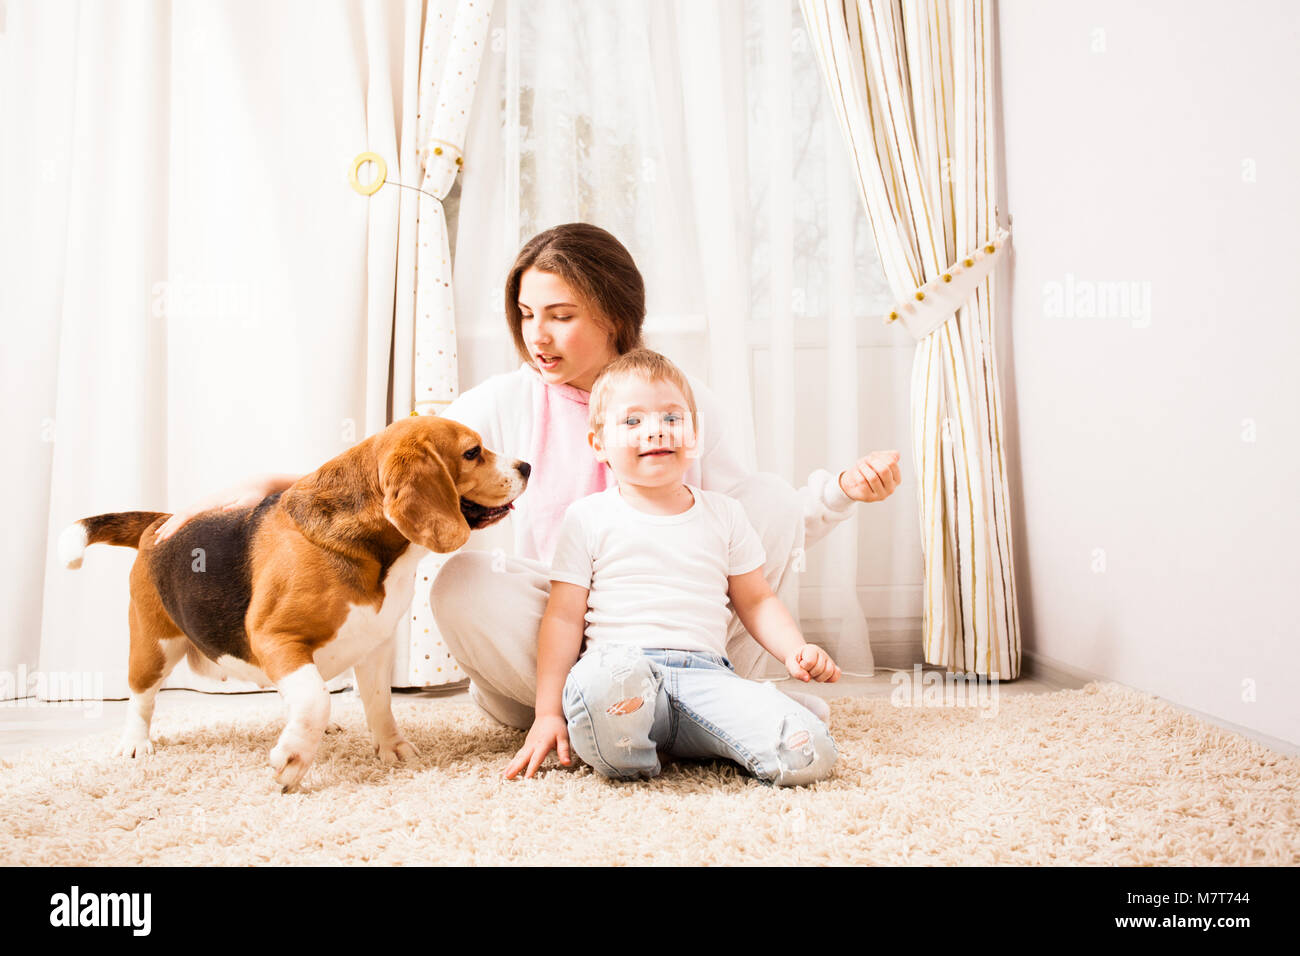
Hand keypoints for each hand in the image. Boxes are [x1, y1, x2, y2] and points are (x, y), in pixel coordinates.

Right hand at [153, 476, 271, 541]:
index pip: (188, 515)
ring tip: (156, 539)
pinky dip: (176, 522)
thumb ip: (239, 507)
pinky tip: (169, 530)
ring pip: (181, 514)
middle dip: (167, 529)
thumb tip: (225, 510)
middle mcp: (204, 502)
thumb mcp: (250, 502)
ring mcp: (204, 502)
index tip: (165, 538)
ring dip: (168, 526)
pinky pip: (187, 514)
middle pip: (180, 515)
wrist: (254, 484)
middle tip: (155, 544)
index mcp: (212, 503)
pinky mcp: (206, 505)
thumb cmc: (254, 496)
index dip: (176, 527)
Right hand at [504, 714, 571, 778]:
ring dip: (511, 766)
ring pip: (518, 756)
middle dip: (515, 768)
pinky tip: (509, 768)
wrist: (548, 714)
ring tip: (504, 775)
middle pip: (523, 758)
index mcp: (542, 744)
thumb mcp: (563, 738)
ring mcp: (528, 744)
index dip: (531, 768)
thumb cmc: (556, 726)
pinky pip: (519, 754)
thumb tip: (567, 763)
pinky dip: (513, 762)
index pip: (536, 758)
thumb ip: (564, 751)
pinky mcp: (527, 744)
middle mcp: (533, 745)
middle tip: (507, 777)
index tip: (526, 778)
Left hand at [785, 643, 840, 682]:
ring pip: (829, 672)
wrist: (800, 657)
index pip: (810, 662)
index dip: (804, 667)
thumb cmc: (796, 660)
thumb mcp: (791, 664)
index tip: (801, 664)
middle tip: (807, 671)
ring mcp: (828, 660)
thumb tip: (807, 679)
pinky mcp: (833, 666)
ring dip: (819, 677)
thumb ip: (796, 672)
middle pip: (820, 668)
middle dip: (811, 674)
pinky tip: (822, 677)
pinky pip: (837, 675)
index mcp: (811, 649)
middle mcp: (822, 653)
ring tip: (813, 674)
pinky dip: (830, 679)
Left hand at [838, 451, 901, 502]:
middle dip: (872, 461)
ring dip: (863, 467)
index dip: (880, 456)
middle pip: (884, 470)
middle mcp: (891, 489)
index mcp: (896, 479)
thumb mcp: (877, 460)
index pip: (892, 463)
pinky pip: (862, 482)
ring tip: (859, 464)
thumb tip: (896, 454)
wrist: (853, 482)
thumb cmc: (867, 470)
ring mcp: (880, 495)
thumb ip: (887, 456)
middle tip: (865, 459)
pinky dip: (857, 474)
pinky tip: (856, 472)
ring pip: (872, 477)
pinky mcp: (869, 498)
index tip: (872, 456)